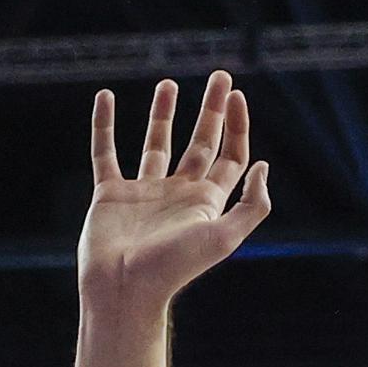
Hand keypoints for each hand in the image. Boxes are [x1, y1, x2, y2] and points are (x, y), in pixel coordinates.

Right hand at [80, 72, 271, 318]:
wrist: (123, 290)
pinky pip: (105, 153)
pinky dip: (104, 125)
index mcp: (206, 203)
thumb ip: (251, 205)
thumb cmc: (173, 269)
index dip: (237, 126)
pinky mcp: (110, 195)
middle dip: (211, 110)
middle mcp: (178, 194)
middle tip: (219, 76)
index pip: (230, 156)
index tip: (236, 95)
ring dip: (163, 114)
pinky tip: (105, 97)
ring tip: (168, 83)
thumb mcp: (223, 238)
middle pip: (200, 143)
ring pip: (156, 144)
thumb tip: (262, 165)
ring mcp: (143, 193)